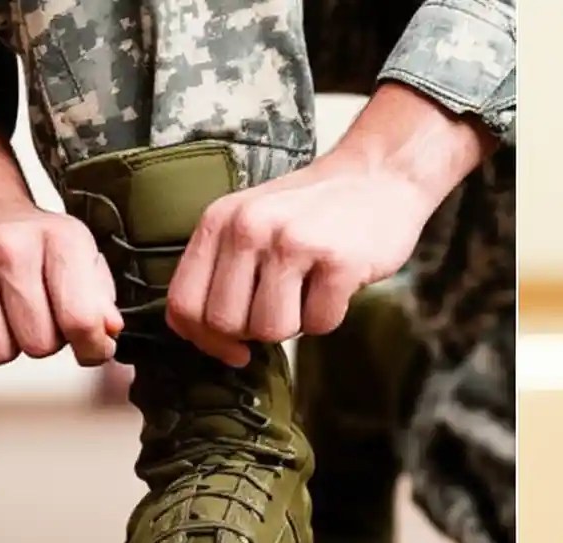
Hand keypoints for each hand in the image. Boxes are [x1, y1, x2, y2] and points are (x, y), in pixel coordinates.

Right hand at [0, 202, 122, 365]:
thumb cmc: (36, 241)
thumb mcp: (82, 256)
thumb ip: (101, 299)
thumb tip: (108, 331)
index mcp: (60, 240)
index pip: (80, 320)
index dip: (92, 348)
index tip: (92, 347)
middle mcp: (9, 248)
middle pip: (38, 345)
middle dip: (47, 342)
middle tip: (42, 315)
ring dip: (9, 344)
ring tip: (11, 312)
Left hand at [166, 150, 433, 365]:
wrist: (379, 175)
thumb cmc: (314, 211)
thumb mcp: (252, 222)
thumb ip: (223, 268)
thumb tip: (209, 339)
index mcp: (219, 221)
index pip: (183, 304)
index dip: (206, 340)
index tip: (234, 348)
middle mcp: (249, 229)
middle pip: (227, 324)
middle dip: (257, 331)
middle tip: (285, 306)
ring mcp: (293, 243)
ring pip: (272, 330)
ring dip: (296, 323)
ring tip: (311, 290)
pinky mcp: (337, 261)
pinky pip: (319, 323)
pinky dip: (331, 315)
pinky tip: (338, 284)